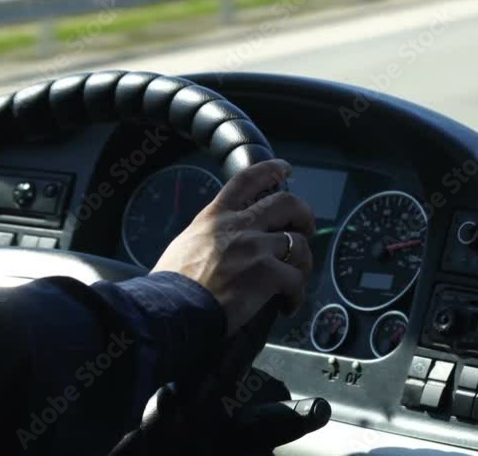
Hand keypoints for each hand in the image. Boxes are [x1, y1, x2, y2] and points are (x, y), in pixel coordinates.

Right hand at [151, 159, 314, 334]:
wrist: (171, 309)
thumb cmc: (172, 285)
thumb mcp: (186, 244)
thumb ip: (210, 237)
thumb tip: (221, 247)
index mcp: (216, 217)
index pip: (246, 180)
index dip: (270, 170)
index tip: (284, 169)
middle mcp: (238, 226)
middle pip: (286, 203)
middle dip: (303, 214)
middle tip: (306, 227)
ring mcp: (255, 247)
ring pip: (298, 243)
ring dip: (302, 263)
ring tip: (295, 279)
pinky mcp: (267, 273)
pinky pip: (296, 280)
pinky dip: (296, 295)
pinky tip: (287, 305)